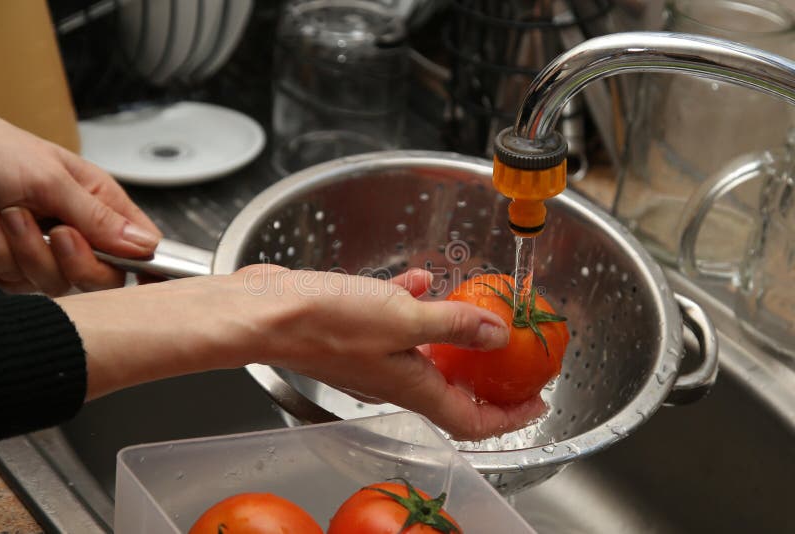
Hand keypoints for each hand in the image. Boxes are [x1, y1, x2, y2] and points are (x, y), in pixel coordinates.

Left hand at [0, 117, 160, 294]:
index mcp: (98, 202)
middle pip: (107, 276)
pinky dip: (5, 258)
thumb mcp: (50, 177)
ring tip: (10, 215)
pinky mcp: (14, 270)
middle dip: (80, 261)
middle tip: (60, 235)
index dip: (151, 265)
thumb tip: (146, 245)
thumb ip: (98, 216)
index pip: (142, 244)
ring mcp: (46, 254)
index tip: (154, 280)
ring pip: (61, 283)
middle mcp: (78, 231)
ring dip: (30, 251)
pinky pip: (23, 284)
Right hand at [56, 267, 544, 439]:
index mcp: (411, 386)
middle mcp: (393, 379)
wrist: (263, 312)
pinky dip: (413, 306)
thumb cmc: (323, 321)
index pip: (471, 420)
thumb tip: (496, 335)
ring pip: (425, 356)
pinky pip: (394, 323)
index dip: (509, 417)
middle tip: (513, 363)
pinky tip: (417, 280)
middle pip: (452, 392)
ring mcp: (371, 357)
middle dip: (487, 380)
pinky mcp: (352, 332)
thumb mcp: (403, 318)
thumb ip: (454, 325)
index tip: (536, 403)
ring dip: (453, 341)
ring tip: (475, 316)